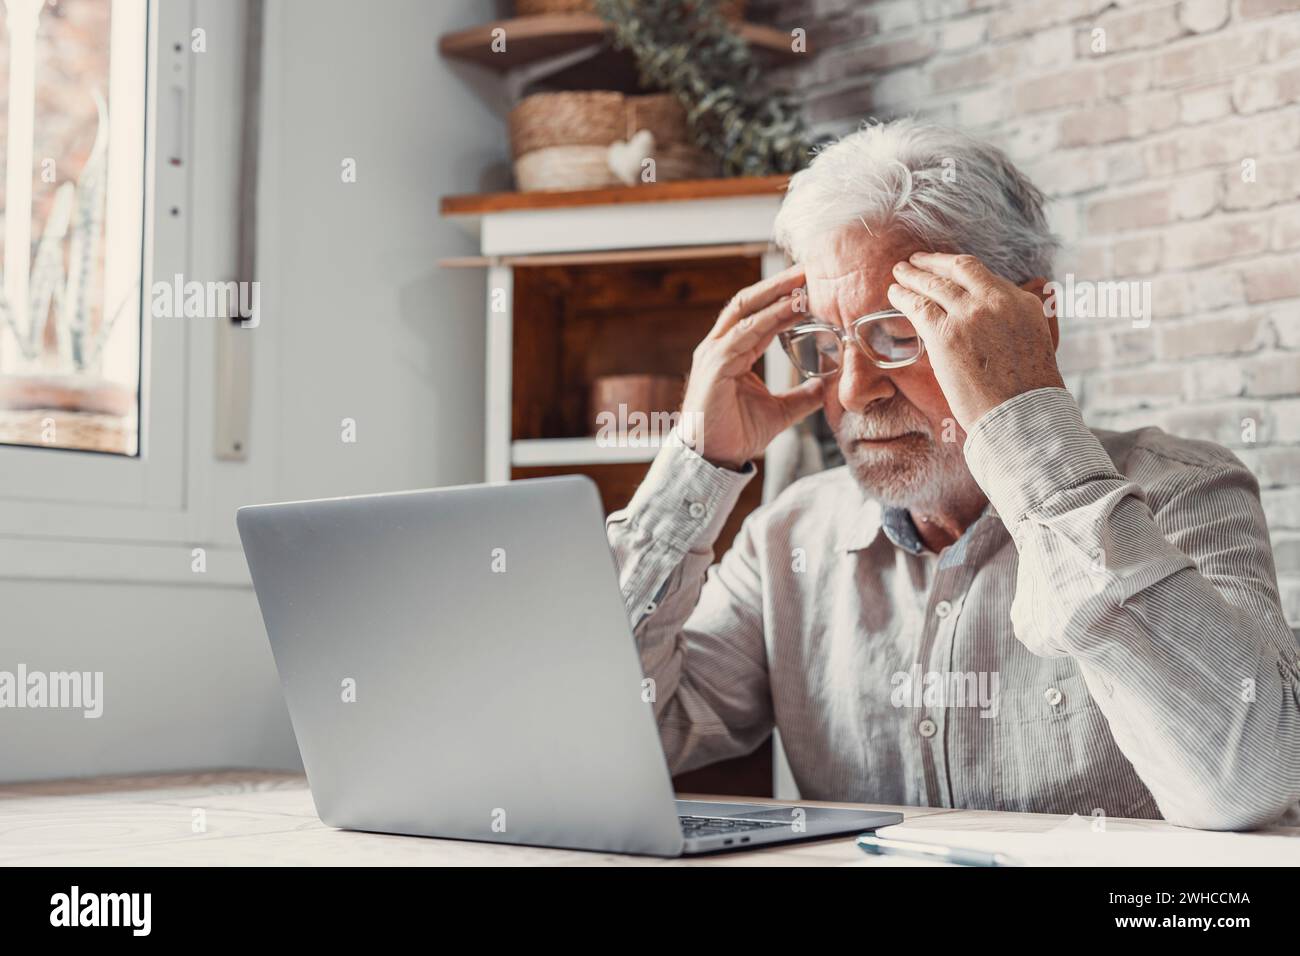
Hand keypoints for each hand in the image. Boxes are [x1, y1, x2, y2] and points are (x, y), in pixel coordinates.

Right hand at [678, 265, 823, 469]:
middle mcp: (719, 346)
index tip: (811, 284)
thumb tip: (826, 387)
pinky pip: (745, 333)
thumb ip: (801, 396)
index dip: (783, 297)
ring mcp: (714, 353)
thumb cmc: (735, 434)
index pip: (757, 313)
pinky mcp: (715, 365)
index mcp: (731, 352)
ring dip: (777, 293)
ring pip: (747, 310)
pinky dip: (770, 318)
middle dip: (779, 283)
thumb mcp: (779, 412)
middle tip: (809, 268)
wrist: (713, 460)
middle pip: (749, 301)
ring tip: (804, 281)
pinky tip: (793, 308)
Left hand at [887, 252, 1063, 430]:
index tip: (946, 270)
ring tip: (900, 272)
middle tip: (917, 260)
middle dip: (934, 262)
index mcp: (1023, 302)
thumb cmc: (1026, 392)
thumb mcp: (1037, 344)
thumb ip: (1015, 322)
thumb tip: (997, 319)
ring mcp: (971, 315)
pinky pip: (918, 306)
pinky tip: (894, 293)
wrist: (1022, 414)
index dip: (960, 271)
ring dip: (913, 275)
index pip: (985, 277)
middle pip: (959, 269)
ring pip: (935, 284)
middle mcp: (998, 301)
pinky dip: (903, 297)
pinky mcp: (946, 334)